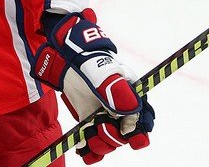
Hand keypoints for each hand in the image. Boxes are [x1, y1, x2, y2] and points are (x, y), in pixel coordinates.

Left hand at [33, 9, 154, 163]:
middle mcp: (118, 109)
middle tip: (99, 128)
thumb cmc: (90, 61)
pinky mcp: (87, 116)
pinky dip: (88, 148)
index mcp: (131, 97)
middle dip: (112, 137)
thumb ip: (117, 94)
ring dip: (100, 144)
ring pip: (107, 139)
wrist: (66, 56)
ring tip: (88, 141)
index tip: (125, 132)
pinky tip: (83, 152)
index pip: (142, 121)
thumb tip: (129, 120)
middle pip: (123, 135)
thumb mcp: (105, 74)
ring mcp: (102, 113)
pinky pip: (91, 137)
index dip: (136, 132)